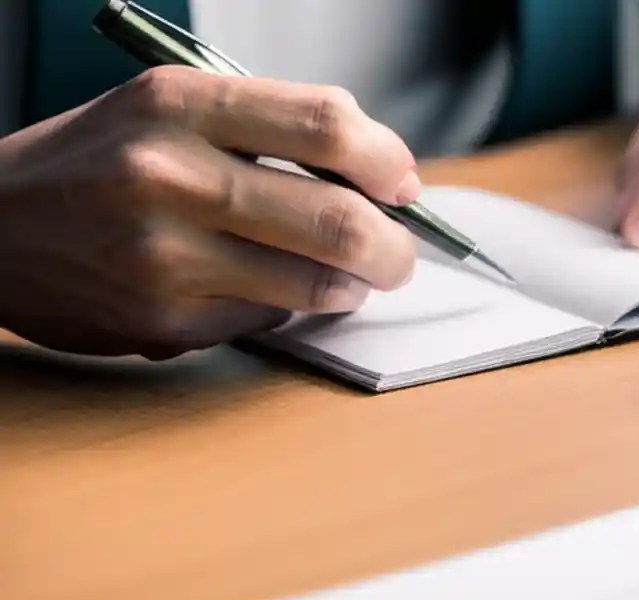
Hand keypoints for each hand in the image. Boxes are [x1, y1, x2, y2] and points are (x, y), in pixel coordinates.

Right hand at [0, 67, 420, 358]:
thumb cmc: (98, 164)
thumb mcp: (168, 111)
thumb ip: (269, 129)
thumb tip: (380, 175)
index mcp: (180, 103)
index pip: (328, 125)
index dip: (388, 160)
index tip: (404, 184)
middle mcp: (170, 174)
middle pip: (339, 219)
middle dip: (395, 247)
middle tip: (401, 253)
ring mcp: (164, 255)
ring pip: (316, 283)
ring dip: (353, 285)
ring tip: (348, 275)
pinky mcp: (162, 320)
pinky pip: (268, 317)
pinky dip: (289, 306)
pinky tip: (266, 288)